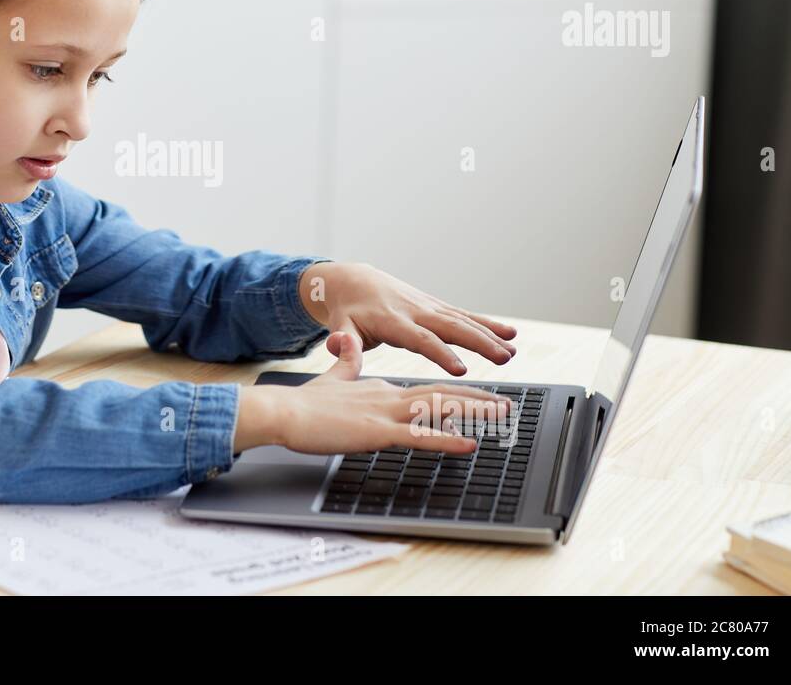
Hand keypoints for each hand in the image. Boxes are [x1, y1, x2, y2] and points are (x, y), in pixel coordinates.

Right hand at [237, 331, 514, 454]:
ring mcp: (384, 412)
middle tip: (507, 404)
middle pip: (441, 393)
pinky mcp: (377, 431)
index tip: (478, 398)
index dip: (454, 393)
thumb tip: (350, 346)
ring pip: (438, 408)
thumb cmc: (304, 404)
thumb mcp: (332, 380)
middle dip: (478, 398)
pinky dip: (447, 439)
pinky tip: (469, 444)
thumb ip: (346, 364)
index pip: (424, 389)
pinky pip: (419, 436)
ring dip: (473, 412)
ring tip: (502, 415)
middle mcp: (388, 395)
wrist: (283, 411)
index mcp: (380, 388)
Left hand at [299, 261, 517, 376]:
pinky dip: (488, 324)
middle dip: (478, 343)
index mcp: (391, 321)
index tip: (460, 369)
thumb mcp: (340, 325)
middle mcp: (415, 311)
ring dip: (490, 335)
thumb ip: (342, 341)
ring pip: (463, 321)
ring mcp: (428, 307)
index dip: (440, 354)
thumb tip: (336, 345)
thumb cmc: (347, 311)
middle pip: (451, 327)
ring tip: (513, 350)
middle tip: (503, 358)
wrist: (354, 281)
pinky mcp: (436, 306)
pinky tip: (511, 333)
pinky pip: (465, 316)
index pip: (420, 339)